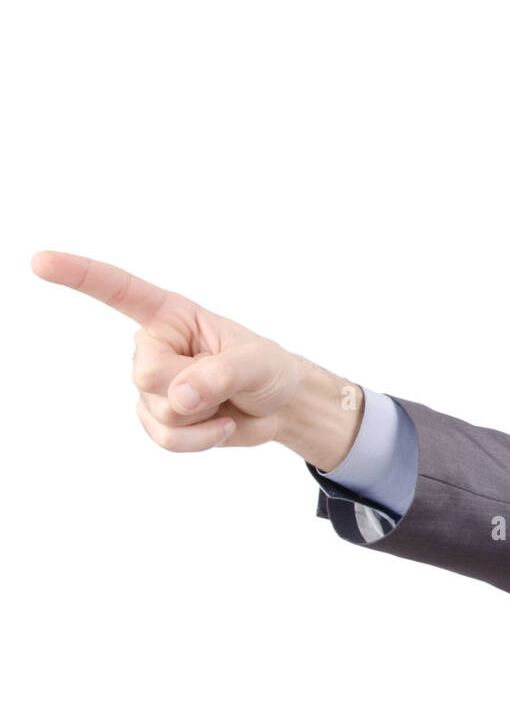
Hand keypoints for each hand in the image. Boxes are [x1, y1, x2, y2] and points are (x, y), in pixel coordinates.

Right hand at [31, 251, 361, 470]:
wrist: (276, 407)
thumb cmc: (268, 370)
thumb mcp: (260, 364)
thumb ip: (221, 374)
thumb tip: (180, 396)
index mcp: (171, 315)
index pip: (119, 291)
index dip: (79, 275)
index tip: (40, 261)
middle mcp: (153, 346)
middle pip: (147, 374)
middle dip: (192, 388)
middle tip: (225, 384)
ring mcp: (151, 385)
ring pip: (159, 411)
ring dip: (201, 417)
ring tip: (225, 402)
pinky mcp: (157, 418)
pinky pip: (165, 438)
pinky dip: (199, 440)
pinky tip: (220, 425)